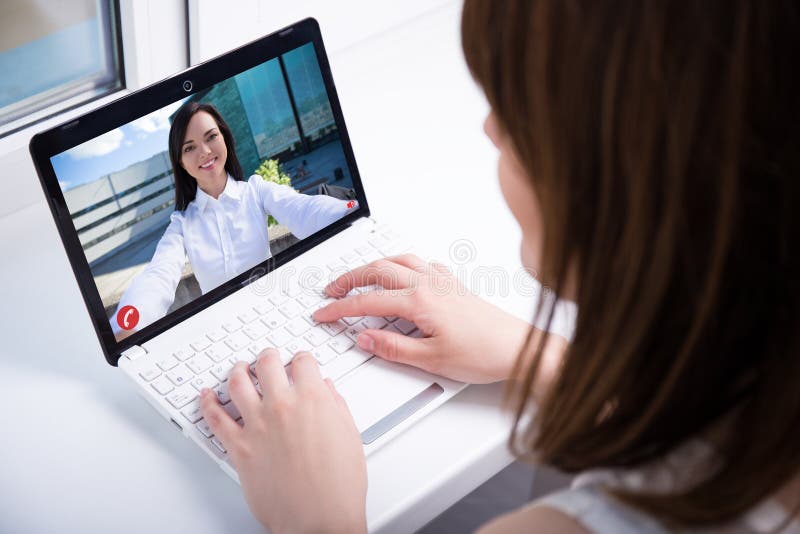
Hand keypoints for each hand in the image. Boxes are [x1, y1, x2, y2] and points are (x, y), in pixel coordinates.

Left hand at [199, 349, 366, 533]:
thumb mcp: (350, 436)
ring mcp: (257, 425)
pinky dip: (208, 402)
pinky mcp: (239, 448)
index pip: (303, 361)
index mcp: (313, 399)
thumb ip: (336, 406)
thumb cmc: (338, 486)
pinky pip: (215, 418)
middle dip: (269, 356)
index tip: (301, 362)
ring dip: (237, 370)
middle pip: (267, 363)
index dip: (302, 359)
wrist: (319, 519)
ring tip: (239, 368)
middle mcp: (282, 406)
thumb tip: (327, 391)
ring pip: (237, 382)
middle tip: (269, 358)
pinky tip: (207, 396)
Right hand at [313, 254, 541, 383]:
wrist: (518, 347)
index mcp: (420, 302)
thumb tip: (364, 338)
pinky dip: (402, 264)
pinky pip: (421, 264)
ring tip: (358, 278)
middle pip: (378, 270)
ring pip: (399, 260)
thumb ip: (393, 348)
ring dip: (373, 266)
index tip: (323, 313)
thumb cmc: (483, 353)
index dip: (340, 308)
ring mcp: (443, 281)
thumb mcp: (431, 360)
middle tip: (331, 291)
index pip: (368, 301)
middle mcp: (430, 284)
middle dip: (350, 278)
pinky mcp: (454, 284)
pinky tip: (401, 274)